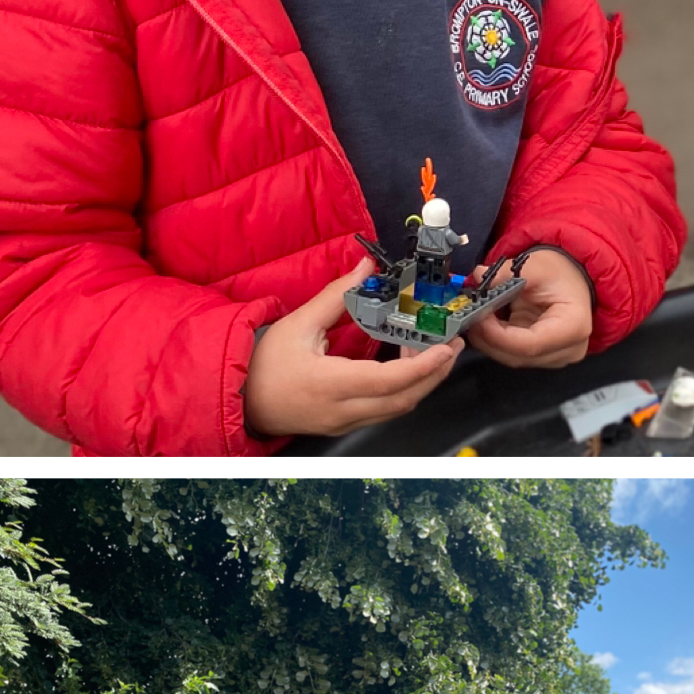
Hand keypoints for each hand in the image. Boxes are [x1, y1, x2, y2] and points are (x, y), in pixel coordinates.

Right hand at [245, 259, 458, 436]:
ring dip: (422, 381)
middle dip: (436, 373)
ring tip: (434, 350)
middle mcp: (341, 410)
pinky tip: (408, 364)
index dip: (423, 366)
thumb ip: (337, 295)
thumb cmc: (264, 363)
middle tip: (453, 344)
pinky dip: (404, 388)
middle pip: (403, 399)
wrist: (239, 400)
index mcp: (329, 385)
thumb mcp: (298, 324)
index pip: (388, 381)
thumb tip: (366, 267)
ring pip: (397, 408)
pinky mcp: (346, 426)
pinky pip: (385, 410)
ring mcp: (345, 423)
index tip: (446, 347)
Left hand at [465, 248, 592, 369]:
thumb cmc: (561, 272)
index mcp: (573, 328)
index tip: (477, 315)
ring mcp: (555, 358)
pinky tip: (488, 322)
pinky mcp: (543, 358)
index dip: (497, 335)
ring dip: (488, 339)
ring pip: (511, 358)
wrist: (572, 278)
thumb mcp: (535, 265)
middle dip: (488, 337)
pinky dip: (495, 339)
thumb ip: (506, 274)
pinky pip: (512, 354)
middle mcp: (568, 350)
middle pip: (517, 356)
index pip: (529, 345)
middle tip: (469, 313)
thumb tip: (477, 278)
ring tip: (477, 315)